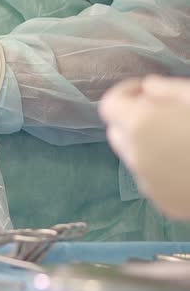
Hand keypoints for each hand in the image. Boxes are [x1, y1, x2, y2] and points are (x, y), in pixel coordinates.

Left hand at [100, 75, 189, 219]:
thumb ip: (168, 90)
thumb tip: (148, 88)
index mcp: (141, 125)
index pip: (109, 105)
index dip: (126, 93)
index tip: (147, 91)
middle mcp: (136, 156)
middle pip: (117, 132)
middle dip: (135, 119)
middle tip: (167, 113)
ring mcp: (148, 183)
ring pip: (134, 157)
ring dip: (149, 144)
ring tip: (185, 139)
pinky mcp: (163, 203)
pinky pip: (152, 179)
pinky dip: (163, 168)